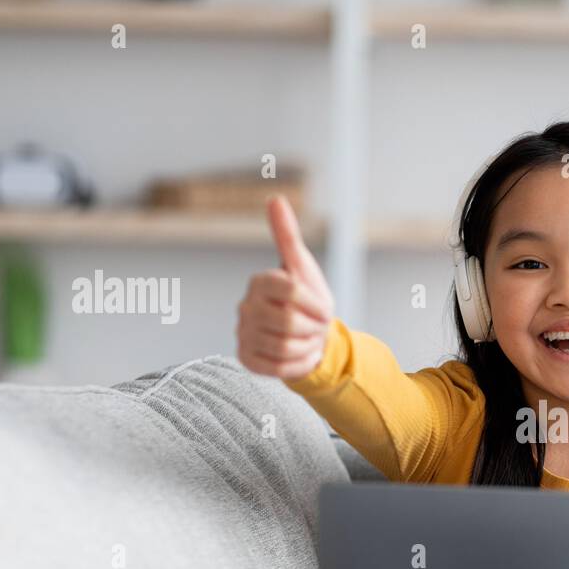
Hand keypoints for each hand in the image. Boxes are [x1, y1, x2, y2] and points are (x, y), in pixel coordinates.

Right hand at [236, 195, 334, 377]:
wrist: (308, 335)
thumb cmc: (307, 299)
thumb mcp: (302, 267)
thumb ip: (287, 236)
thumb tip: (275, 199)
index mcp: (260, 281)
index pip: (292, 290)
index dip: (316, 304)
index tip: (325, 309)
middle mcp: (246, 306)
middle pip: (291, 323)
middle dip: (314, 328)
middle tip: (317, 327)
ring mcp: (243, 333)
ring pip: (286, 348)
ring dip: (308, 347)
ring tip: (308, 339)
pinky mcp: (246, 358)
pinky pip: (278, 369)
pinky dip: (298, 365)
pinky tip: (300, 355)